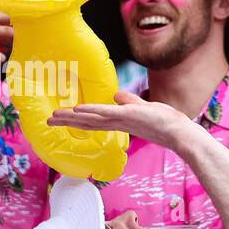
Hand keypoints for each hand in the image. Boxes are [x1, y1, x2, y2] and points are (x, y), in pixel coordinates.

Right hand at [48, 89, 189, 145]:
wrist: (181, 134)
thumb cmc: (166, 122)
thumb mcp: (144, 107)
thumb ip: (129, 101)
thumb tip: (116, 95)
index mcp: (117, 121)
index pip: (92, 120)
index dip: (75, 119)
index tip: (60, 118)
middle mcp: (116, 123)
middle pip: (86, 122)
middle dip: (66, 121)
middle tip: (47, 121)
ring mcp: (121, 120)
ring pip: (91, 119)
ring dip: (71, 117)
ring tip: (53, 117)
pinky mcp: (128, 116)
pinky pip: (105, 113)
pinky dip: (90, 111)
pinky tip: (76, 109)